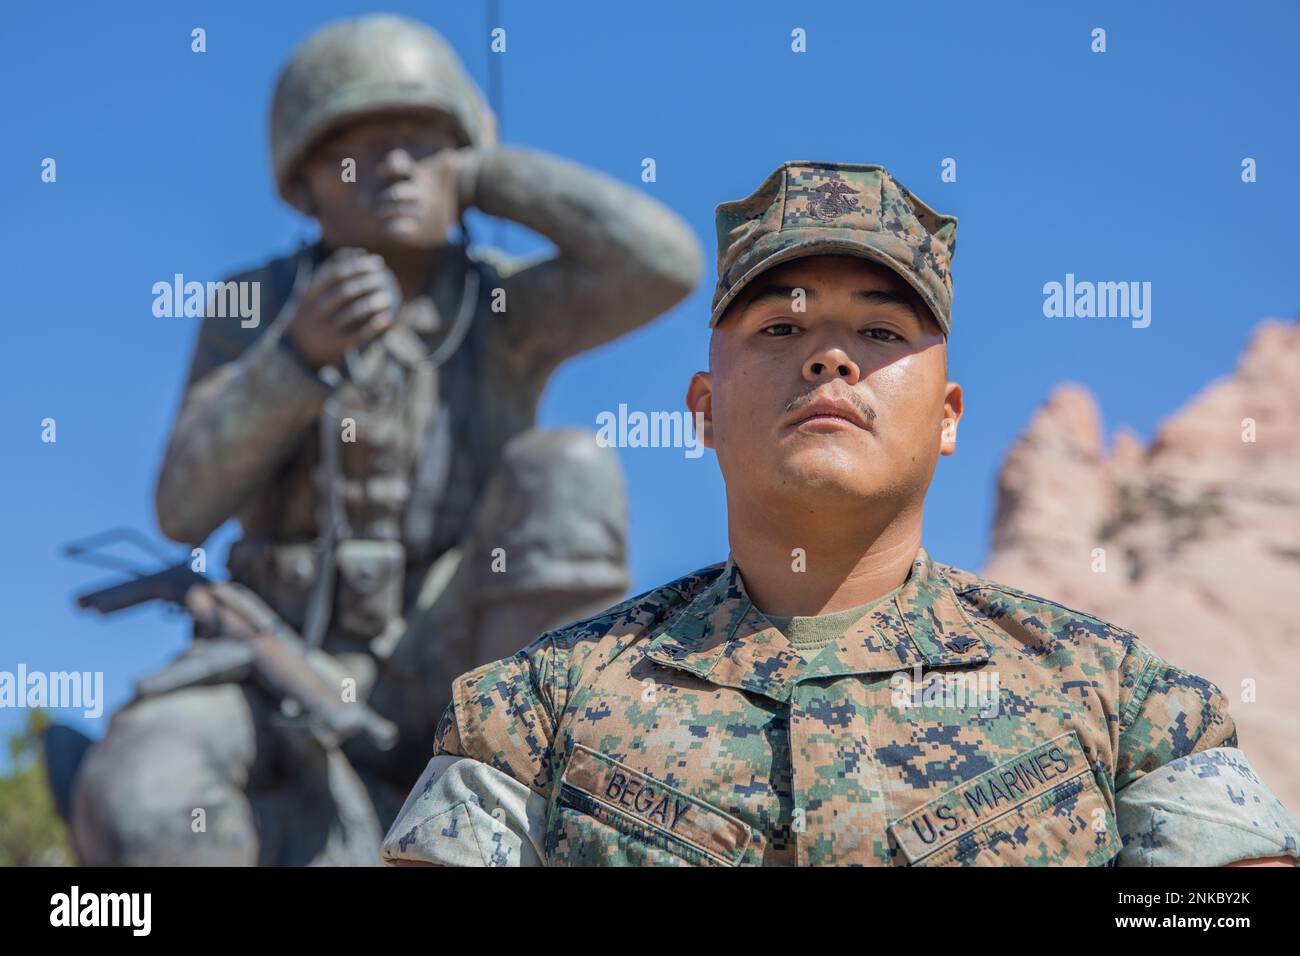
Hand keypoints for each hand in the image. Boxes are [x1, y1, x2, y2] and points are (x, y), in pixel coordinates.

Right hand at [285, 248, 398, 368]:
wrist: (296, 349)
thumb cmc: (313, 312)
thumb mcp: (313, 291)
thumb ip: (331, 272)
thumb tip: (357, 252)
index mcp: (309, 293)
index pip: (335, 273)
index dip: (359, 265)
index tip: (378, 262)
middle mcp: (315, 310)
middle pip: (345, 291)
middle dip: (368, 281)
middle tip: (383, 277)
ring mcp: (324, 328)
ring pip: (353, 313)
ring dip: (373, 303)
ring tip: (389, 297)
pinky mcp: (334, 345)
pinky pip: (358, 334)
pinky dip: (373, 326)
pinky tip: (388, 319)